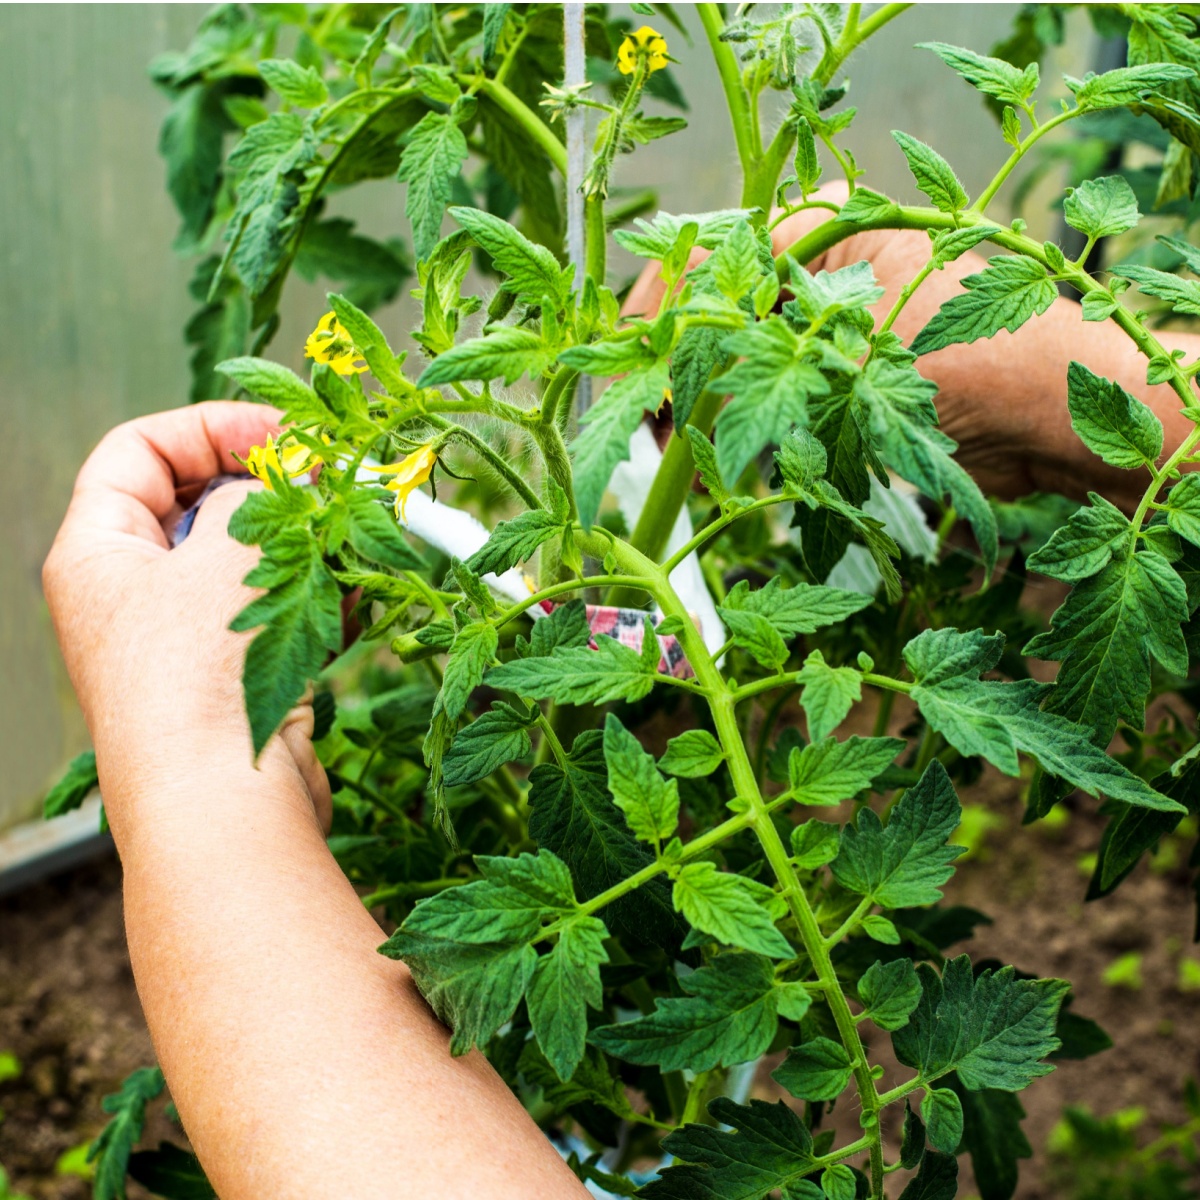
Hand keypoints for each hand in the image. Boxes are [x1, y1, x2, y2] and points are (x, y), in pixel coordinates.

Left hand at [42, 401, 331, 836]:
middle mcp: (129, 593)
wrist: (218, 801)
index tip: (282, 432)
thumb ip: (258, 495)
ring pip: (247, 562)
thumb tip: (284, 476)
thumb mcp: (226, 552)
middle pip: (197, 503)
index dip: (210, 426)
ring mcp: (180, 638)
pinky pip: (275, 612)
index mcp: (96, 552)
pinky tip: (353, 596)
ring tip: (349, 540)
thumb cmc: (196, 673)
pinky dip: (314, 597)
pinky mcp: (230, 676)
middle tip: (328, 482)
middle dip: (270, 488)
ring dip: (303, 545)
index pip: (139, 449)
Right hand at [626, 183, 1198, 506]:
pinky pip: (774, 403)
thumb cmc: (965, 356)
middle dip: (675, 373)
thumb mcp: (843, 336)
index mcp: (822, 228)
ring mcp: (836, 328)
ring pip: (741, 365)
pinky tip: (720, 465)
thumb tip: (660, 360)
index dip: (656, 318)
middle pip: (717, 316)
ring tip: (674, 456)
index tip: (623, 375)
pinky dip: (745, 435)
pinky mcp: (847, 383)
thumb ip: (744, 341)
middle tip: (645, 430)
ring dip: (706, 411)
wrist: (1058, 422)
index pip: (708, 260)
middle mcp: (825, 268)